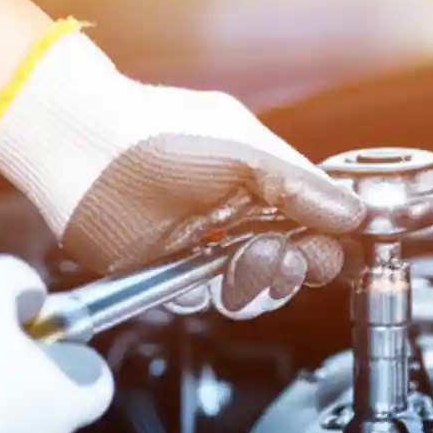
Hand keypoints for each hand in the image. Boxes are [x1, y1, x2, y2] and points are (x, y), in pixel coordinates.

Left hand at [0, 31, 364, 316]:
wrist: (80, 144)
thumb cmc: (157, 131)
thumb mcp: (246, 151)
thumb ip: (301, 187)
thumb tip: (351, 211)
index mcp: (259, 180)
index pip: (310, 223)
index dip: (322, 242)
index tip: (326, 249)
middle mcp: (232, 214)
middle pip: (285, 264)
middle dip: (290, 268)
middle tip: (278, 254)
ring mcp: (198, 245)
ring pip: (246, 289)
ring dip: (252, 283)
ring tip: (237, 260)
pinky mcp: (163, 271)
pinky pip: (198, 301)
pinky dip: (202, 293)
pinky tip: (194, 269)